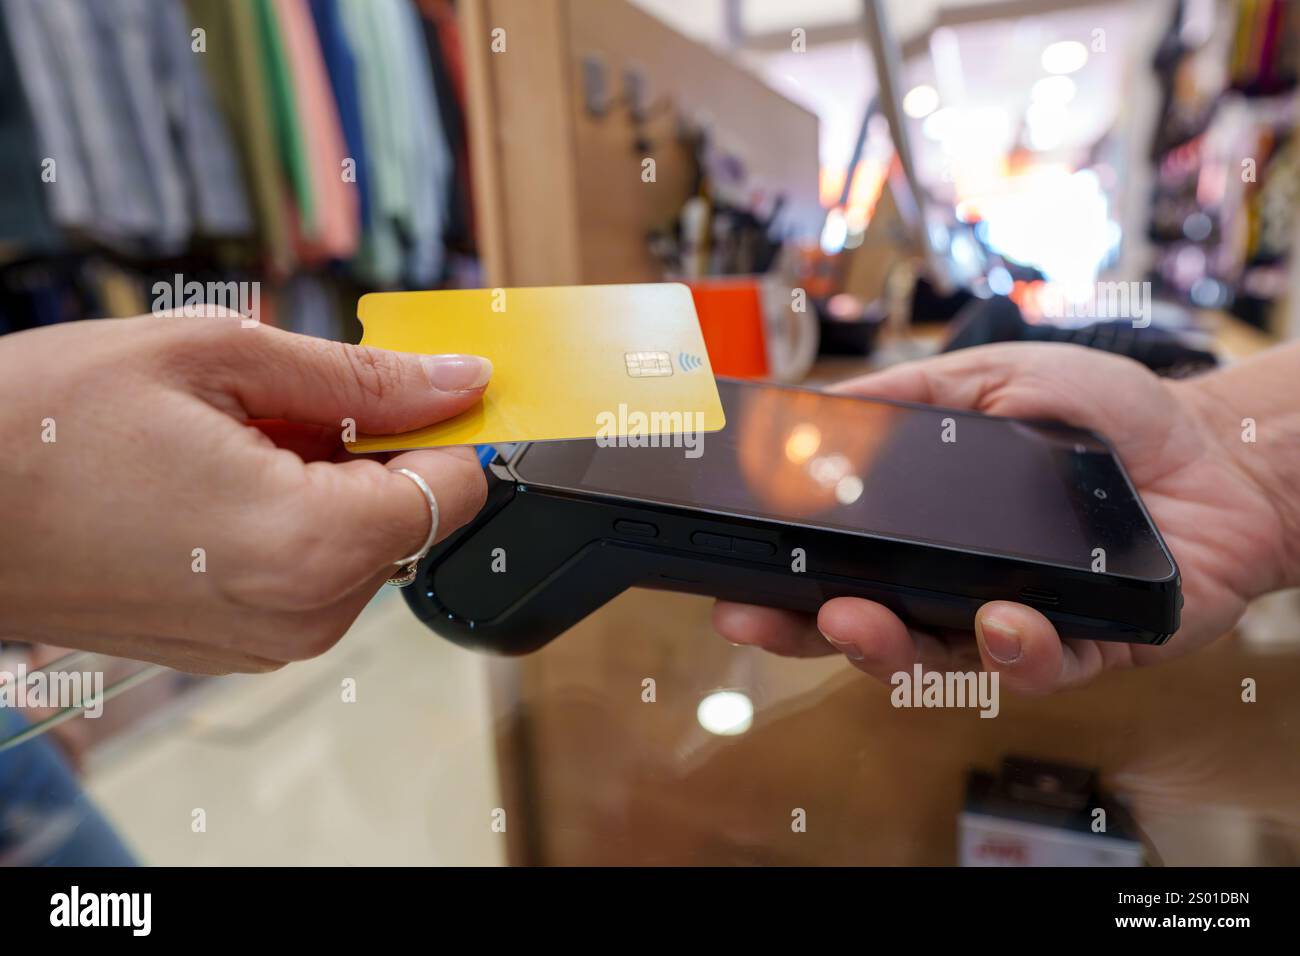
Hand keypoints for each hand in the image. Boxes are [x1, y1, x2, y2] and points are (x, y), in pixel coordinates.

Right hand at [0, 313, 492, 673]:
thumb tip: (460, 381)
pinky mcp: (239, 644)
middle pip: (411, 515)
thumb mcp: (216, 357)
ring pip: (362, 541)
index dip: (443, 428)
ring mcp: (271, 640)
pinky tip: (215, 484)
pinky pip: (312, 571)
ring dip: (326, 481)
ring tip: (229, 444)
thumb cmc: (43, 424)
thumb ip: (361, 377)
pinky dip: (292, 518)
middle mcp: (305, 614)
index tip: (411, 386)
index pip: (458, 490)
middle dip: (371, 449)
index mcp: (312, 546)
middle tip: (278, 405)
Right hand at [713, 343, 1291, 693]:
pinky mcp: (1085, 649)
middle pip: (867, 633)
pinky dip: (1015, 650)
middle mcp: (958, 590)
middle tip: (760, 617)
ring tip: (858, 619)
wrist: (1214, 446)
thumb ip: (909, 398)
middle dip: (806, 634)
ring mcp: (1017, 624)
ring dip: (889, 649)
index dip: (782, 590)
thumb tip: (817, 411)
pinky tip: (1002, 620)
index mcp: (927, 537)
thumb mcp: (990, 381)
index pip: (838, 574)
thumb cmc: (1102, 414)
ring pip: (937, 663)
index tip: (730, 589)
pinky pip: (1038, 669)